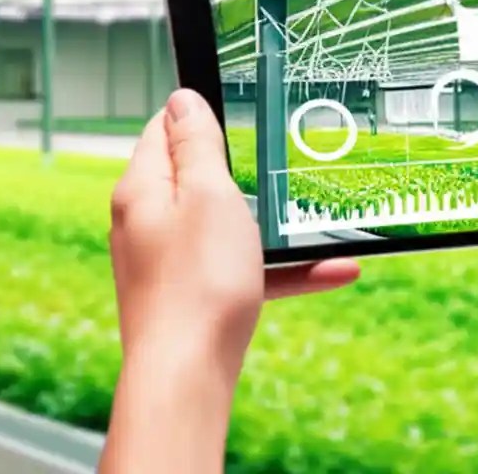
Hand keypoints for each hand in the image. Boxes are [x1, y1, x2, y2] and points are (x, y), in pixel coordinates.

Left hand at [103, 89, 358, 473]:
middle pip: (196, 180)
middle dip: (242, 173)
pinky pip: (240, 271)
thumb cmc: (198, 283)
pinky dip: (279, 268)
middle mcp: (146, 224)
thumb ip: (196, 144)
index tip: (237, 109)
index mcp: (143, 189)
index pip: (162, 130)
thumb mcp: (208, 194)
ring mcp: (166, 264)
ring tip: (321, 225)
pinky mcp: (189, 300)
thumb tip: (180, 100)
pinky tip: (333, 271)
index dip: (198, 116)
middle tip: (280, 164)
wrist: (186, 376)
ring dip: (272, 226)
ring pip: (225, 229)